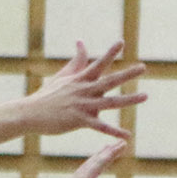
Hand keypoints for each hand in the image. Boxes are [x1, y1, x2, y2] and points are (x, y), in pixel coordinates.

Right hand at [24, 41, 147, 139]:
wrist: (31, 113)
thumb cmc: (48, 95)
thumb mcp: (63, 75)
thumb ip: (77, 60)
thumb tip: (82, 42)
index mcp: (81, 80)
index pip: (98, 64)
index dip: (110, 53)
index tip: (121, 42)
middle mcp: (84, 90)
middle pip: (109, 80)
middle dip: (127, 74)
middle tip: (143, 67)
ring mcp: (82, 105)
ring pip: (110, 102)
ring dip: (129, 100)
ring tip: (145, 96)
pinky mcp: (79, 120)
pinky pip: (101, 127)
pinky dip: (115, 131)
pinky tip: (128, 135)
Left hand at [28, 145, 125, 177]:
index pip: (100, 164)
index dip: (112, 154)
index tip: (123, 144)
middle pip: (95, 161)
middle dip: (108, 152)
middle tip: (120, 142)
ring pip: (89, 166)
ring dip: (99, 157)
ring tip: (105, 151)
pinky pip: (83, 175)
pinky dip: (89, 169)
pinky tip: (88, 173)